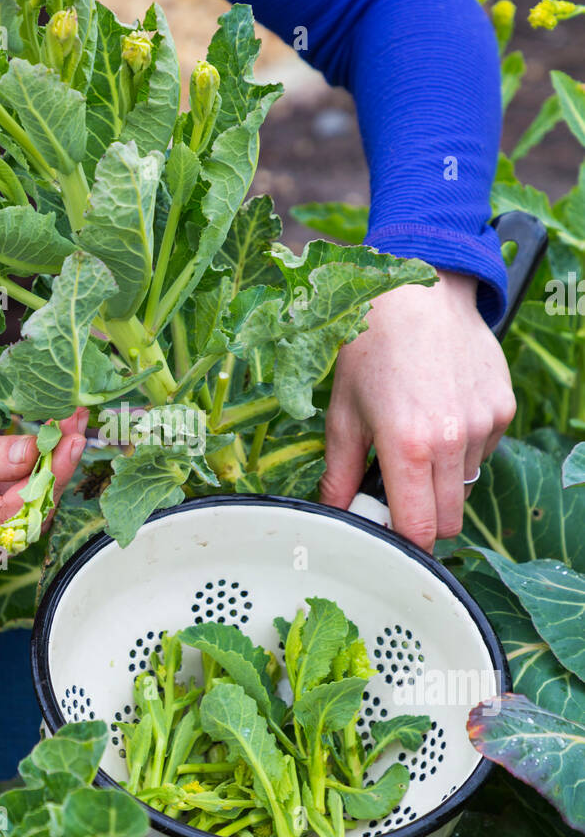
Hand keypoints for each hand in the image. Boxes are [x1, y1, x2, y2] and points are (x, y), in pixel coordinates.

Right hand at [0, 410, 87, 584]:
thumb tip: (37, 452)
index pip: (14, 511)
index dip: (49, 473)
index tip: (73, 438)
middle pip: (27, 518)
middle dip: (53, 470)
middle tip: (76, 427)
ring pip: (26, 516)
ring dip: (45, 473)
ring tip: (64, 430)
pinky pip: (13, 515)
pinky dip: (27, 481)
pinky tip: (43, 449)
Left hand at [320, 270, 515, 550]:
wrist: (418, 293)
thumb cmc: (371, 350)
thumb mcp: (342, 413)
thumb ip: (339, 474)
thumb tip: (334, 515)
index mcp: (408, 446)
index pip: (419, 531)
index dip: (403, 543)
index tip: (387, 535)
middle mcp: (452, 440)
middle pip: (448, 520)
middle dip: (423, 518)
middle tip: (397, 491)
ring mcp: (483, 425)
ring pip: (465, 486)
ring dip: (442, 479)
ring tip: (417, 436)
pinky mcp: (503, 409)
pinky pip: (483, 453)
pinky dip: (462, 448)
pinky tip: (440, 413)